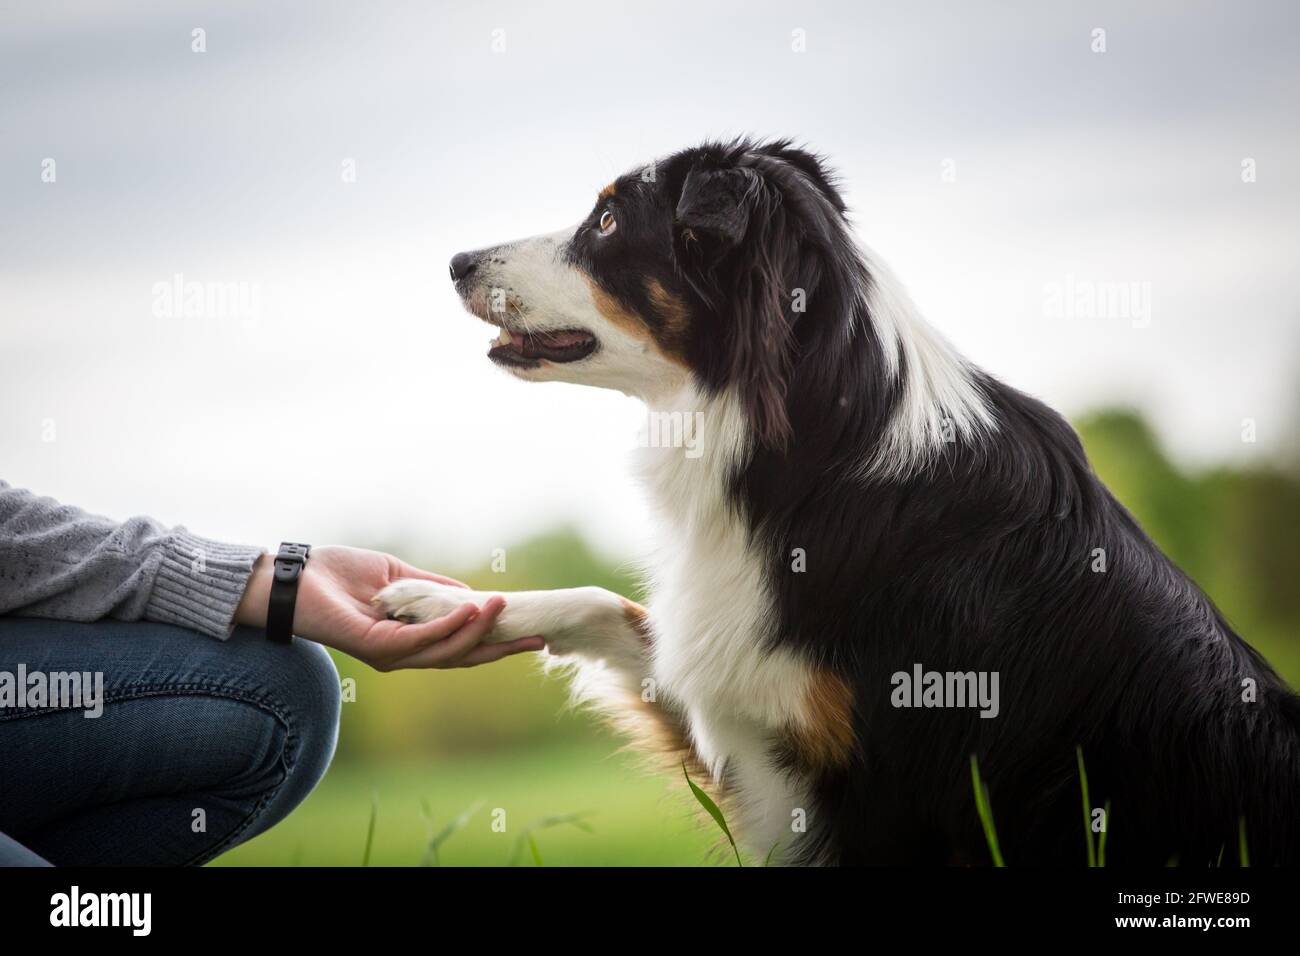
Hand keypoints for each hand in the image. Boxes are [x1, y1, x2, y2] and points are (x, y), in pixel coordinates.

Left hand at [234, 545, 543, 669]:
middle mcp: (402, 654)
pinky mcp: (376, 646)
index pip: (461, 646)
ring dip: (479, 629)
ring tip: (505, 607)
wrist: (294, 577)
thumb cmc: (337, 575)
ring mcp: (390, 654)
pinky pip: (421, 640)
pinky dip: (450, 625)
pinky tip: (471, 610)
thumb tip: (474, 595)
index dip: (496, 642)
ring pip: (447, 651)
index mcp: (409, 640)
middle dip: (501, 648)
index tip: (532, 635)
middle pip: (462, 657)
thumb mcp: (398, 576)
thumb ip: (433, 588)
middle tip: (538, 637)